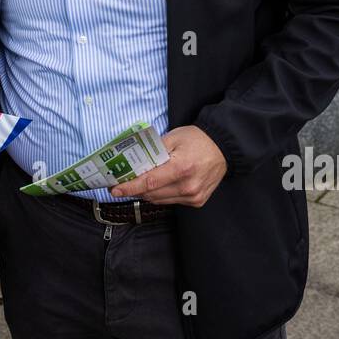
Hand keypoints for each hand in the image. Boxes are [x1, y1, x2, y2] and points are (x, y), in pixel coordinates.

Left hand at [109, 126, 227, 206]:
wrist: (223, 147)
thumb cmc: (197, 139)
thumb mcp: (173, 138)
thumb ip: (153, 152)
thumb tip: (134, 164)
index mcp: (181, 168)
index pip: (149, 182)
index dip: (129, 187)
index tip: (115, 189)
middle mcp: (188, 186)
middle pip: (152, 194)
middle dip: (134, 190)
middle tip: (121, 184)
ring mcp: (194, 196)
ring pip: (160, 200)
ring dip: (146, 193)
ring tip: (137, 184)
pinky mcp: (197, 201)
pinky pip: (171, 201)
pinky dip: (161, 194)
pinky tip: (158, 185)